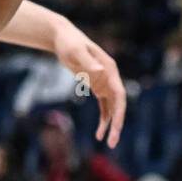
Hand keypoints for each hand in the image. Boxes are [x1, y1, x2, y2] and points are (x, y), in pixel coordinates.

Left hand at [53, 20, 126, 149]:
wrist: (61, 37)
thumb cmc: (69, 42)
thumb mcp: (76, 51)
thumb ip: (88, 62)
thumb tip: (101, 71)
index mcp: (110, 69)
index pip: (120, 95)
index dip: (120, 113)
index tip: (116, 128)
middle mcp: (110, 77)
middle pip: (118, 105)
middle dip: (117, 124)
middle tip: (112, 143)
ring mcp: (104, 82)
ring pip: (112, 108)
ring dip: (111, 125)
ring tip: (106, 142)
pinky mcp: (96, 86)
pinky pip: (103, 106)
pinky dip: (103, 119)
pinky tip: (99, 133)